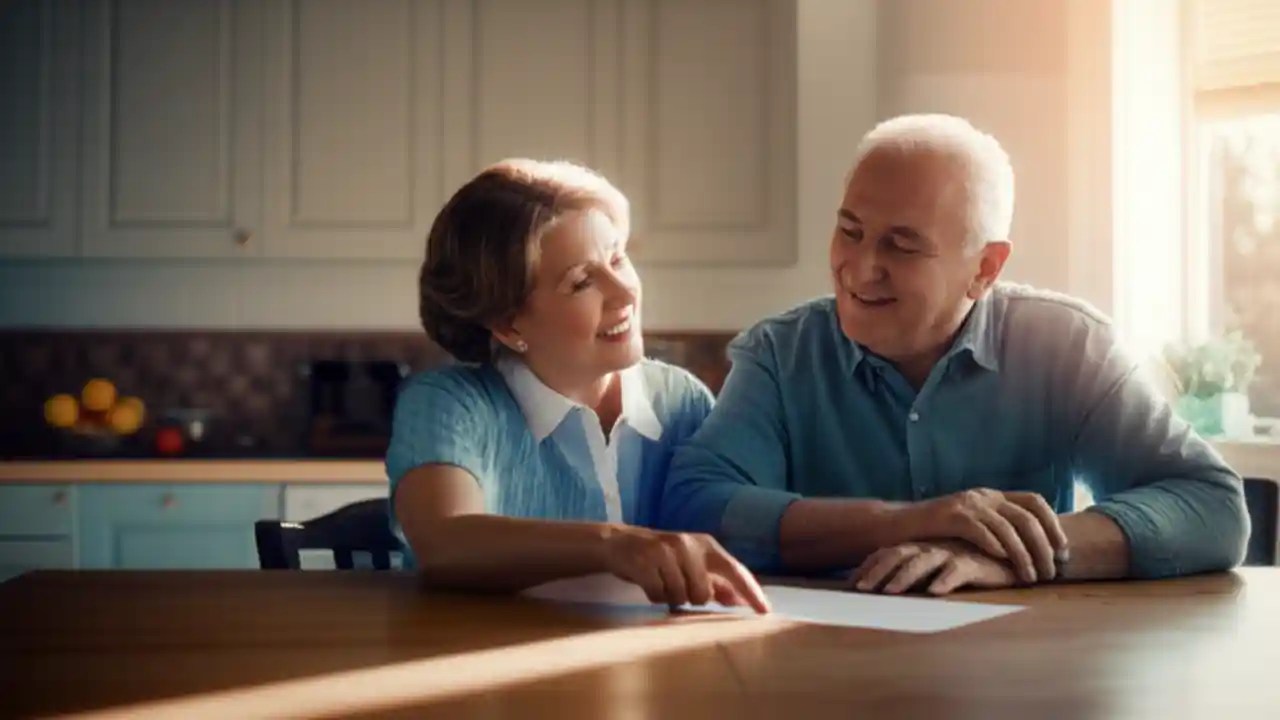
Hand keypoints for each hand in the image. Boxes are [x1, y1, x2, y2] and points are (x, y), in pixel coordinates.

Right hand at [600, 527, 771, 613]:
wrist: (618, 542)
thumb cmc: (662, 557)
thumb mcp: (691, 563)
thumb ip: (715, 581)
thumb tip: (739, 600)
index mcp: (705, 544)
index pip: (735, 570)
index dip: (751, 592)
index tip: (765, 611)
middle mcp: (688, 544)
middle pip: (703, 594)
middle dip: (691, 598)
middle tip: (677, 586)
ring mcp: (665, 552)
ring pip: (679, 597)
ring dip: (669, 597)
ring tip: (660, 582)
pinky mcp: (644, 562)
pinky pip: (658, 595)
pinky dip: (654, 596)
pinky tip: (648, 583)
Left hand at [850, 541, 1018, 595]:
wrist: (1007, 554)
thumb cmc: (966, 561)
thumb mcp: (935, 566)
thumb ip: (913, 571)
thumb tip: (881, 586)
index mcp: (919, 547)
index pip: (887, 554)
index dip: (868, 567)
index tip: (849, 585)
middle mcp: (930, 547)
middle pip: (898, 556)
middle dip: (877, 572)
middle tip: (861, 590)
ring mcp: (951, 553)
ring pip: (923, 561)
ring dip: (905, 576)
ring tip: (890, 592)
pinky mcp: (975, 562)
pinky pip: (958, 569)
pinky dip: (946, 579)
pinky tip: (936, 591)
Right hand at [903, 488, 1068, 582]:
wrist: (895, 525)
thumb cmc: (935, 533)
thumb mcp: (970, 524)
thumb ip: (995, 528)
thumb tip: (1031, 548)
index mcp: (992, 495)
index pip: (1035, 501)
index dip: (1053, 524)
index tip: (1063, 551)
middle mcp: (983, 496)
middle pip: (1027, 517)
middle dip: (1045, 546)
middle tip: (1052, 571)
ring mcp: (967, 504)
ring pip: (1008, 527)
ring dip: (1024, 554)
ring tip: (1031, 577)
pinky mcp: (950, 517)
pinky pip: (981, 531)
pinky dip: (996, 546)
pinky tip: (1004, 563)